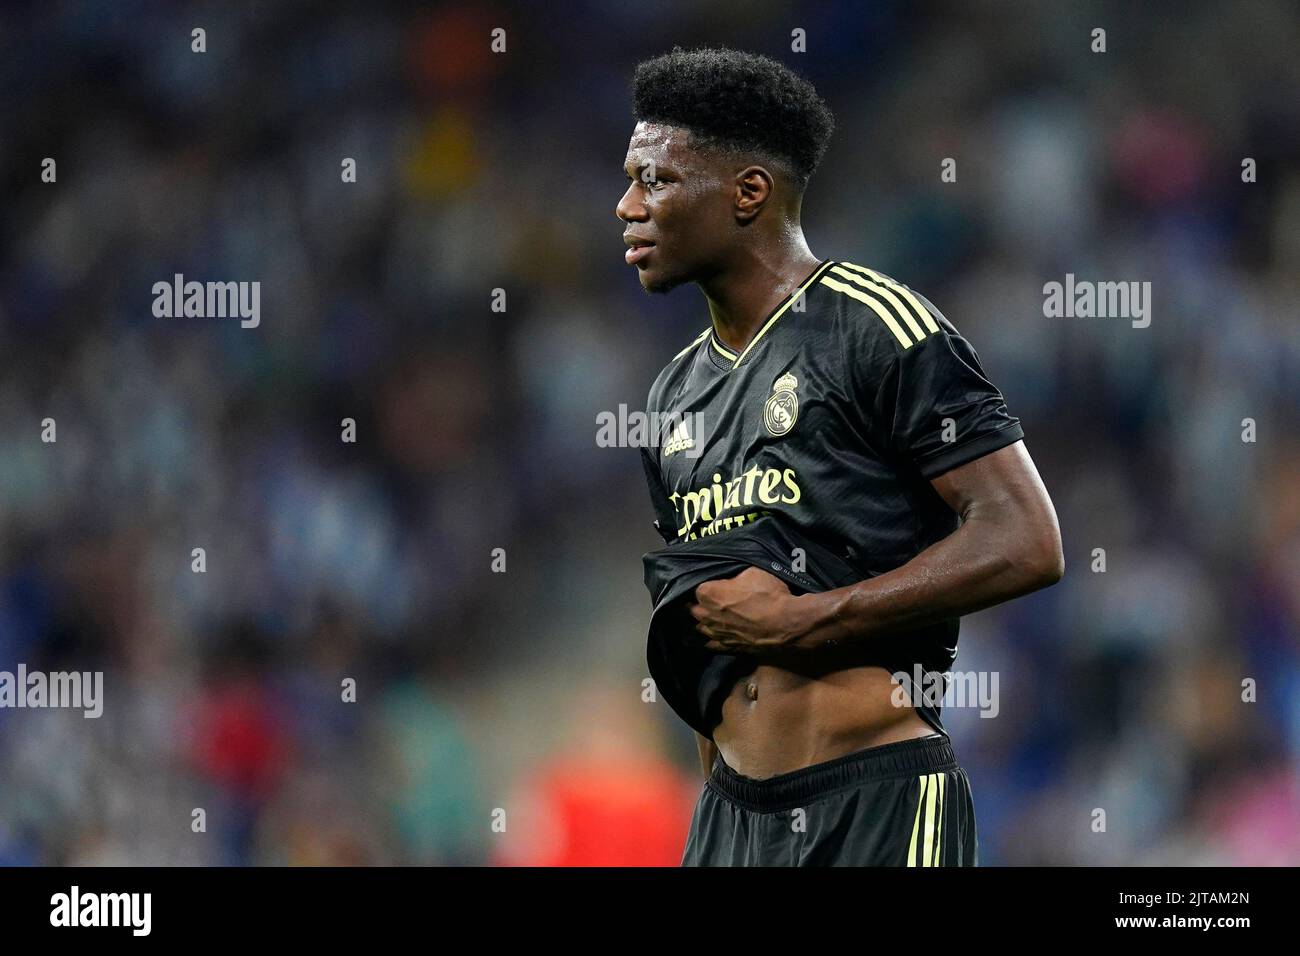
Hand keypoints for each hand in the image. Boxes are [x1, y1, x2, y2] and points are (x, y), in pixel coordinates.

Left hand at [685, 567, 813, 655]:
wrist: (786, 624)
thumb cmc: (768, 595)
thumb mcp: (752, 571)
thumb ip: (734, 574)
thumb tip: (730, 577)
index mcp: (708, 593)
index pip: (696, 587)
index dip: (707, 585)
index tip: (715, 584)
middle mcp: (706, 615)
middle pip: (694, 608)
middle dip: (700, 603)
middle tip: (713, 598)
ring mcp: (716, 633)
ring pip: (700, 627)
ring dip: (705, 621)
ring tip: (714, 616)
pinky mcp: (727, 647)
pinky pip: (712, 644)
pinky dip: (713, 639)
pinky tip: (716, 635)